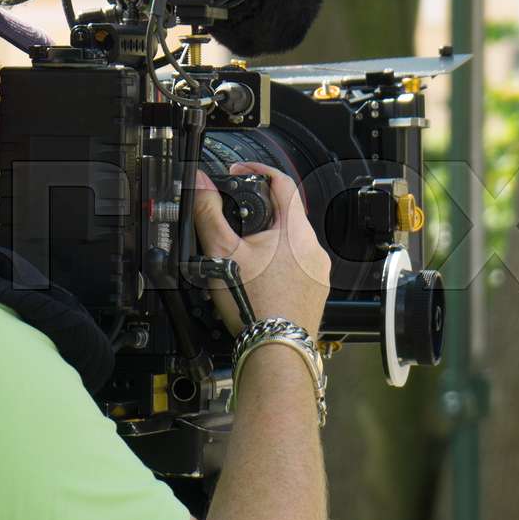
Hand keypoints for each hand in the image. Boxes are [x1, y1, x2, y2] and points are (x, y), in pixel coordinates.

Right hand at [192, 163, 329, 335]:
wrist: (276, 349)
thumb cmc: (254, 305)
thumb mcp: (221, 254)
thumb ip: (208, 213)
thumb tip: (199, 183)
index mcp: (294, 231)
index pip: (282, 182)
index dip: (259, 171)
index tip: (241, 172)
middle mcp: (312, 247)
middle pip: (288, 214)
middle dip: (262, 212)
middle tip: (237, 220)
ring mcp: (319, 270)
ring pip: (293, 242)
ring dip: (272, 241)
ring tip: (246, 256)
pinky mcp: (317, 290)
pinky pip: (299, 266)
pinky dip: (281, 265)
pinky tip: (262, 279)